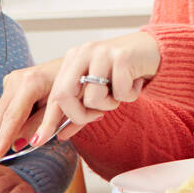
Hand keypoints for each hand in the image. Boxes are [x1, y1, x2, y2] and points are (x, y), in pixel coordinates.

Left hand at [10, 31, 161, 155]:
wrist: (155, 50)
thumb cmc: (125, 72)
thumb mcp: (100, 92)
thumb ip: (81, 110)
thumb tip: (60, 135)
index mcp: (73, 59)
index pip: (54, 94)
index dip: (47, 120)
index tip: (38, 141)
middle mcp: (83, 53)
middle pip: (64, 95)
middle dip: (78, 116)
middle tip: (97, 117)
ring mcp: (101, 53)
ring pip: (94, 98)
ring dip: (110, 104)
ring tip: (122, 92)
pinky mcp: (122, 57)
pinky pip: (120, 93)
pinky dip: (130, 95)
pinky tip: (135, 83)